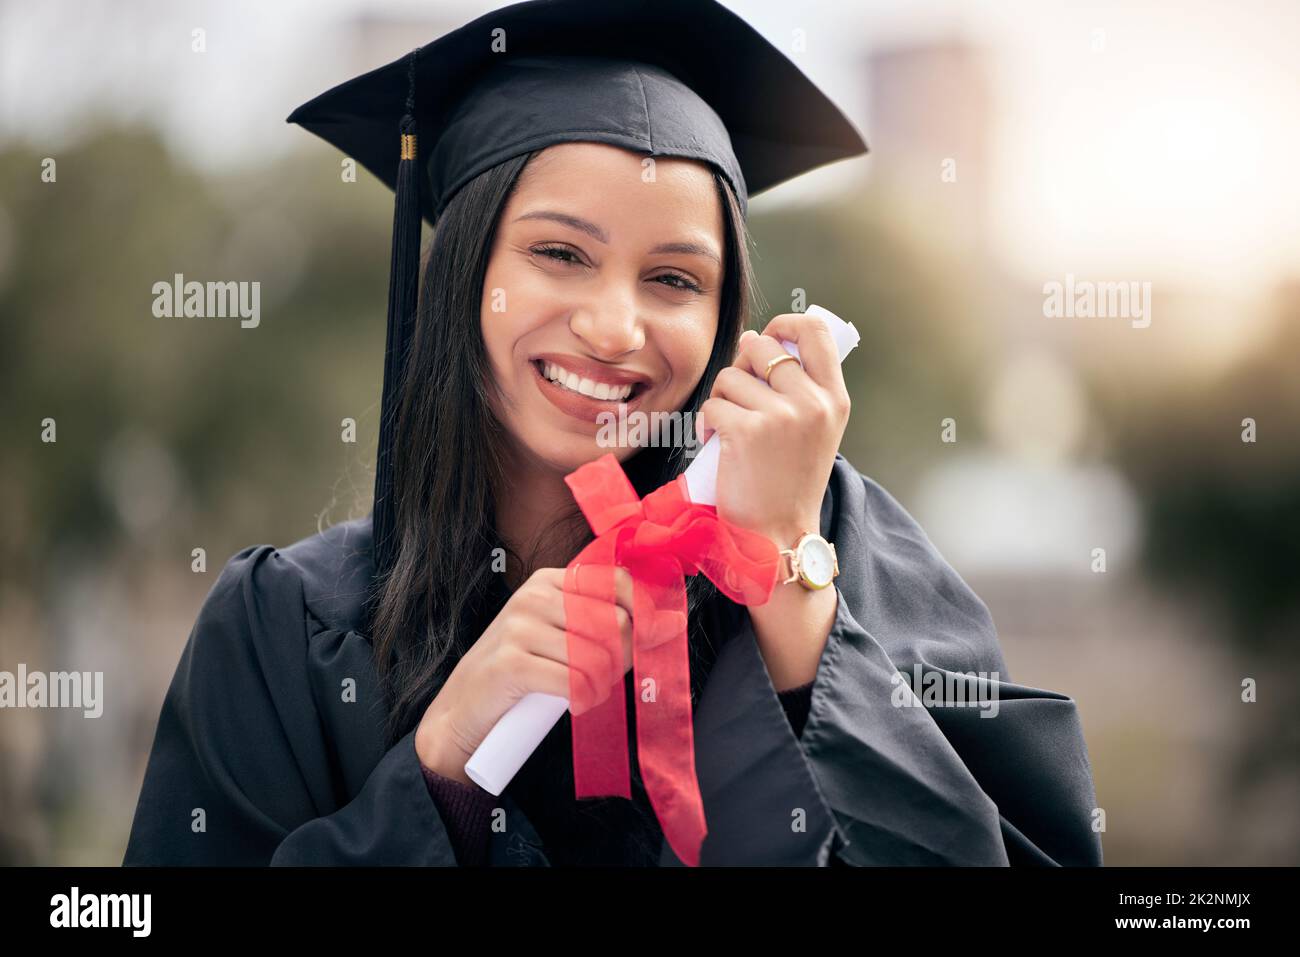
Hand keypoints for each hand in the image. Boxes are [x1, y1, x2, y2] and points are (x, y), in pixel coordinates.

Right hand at [414, 564, 682, 785]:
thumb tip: (675, 622)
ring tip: (588, 692)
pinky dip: (585, 699)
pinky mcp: (512, 664)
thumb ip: (607, 623)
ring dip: (603, 684)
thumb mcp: (561, 635)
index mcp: (548, 581)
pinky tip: (576, 703)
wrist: (462, 711)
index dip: (644, 614)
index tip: (649, 641)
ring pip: (598, 657)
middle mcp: (533, 596)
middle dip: (623, 658)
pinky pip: (575, 682)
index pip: (617, 582)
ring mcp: (519, 628)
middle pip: (615, 622)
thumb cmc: (521, 672)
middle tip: (606, 678)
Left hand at [696, 313, 850, 546]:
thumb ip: (797, 387)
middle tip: (738, 397)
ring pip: (730, 377)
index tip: (768, 335)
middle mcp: (812, 403)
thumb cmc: (789, 483)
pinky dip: (706, 424)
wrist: (779, 534)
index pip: (816, 331)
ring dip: (721, 400)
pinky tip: (717, 445)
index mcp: (834, 399)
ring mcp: (781, 416)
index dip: (785, 322)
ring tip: (731, 431)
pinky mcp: (747, 431)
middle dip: (740, 366)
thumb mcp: (814, 431)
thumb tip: (755, 339)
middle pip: (761, 347)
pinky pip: (712, 405)